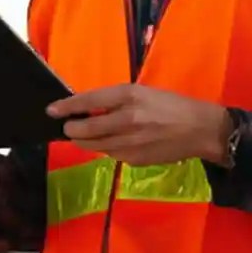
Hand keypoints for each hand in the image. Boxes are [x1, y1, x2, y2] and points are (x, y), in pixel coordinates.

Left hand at [46, 83, 232, 166]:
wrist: (200, 129)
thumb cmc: (170, 105)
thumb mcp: (142, 93)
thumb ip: (115, 100)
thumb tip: (87, 109)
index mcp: (128, 96)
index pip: (88, 101)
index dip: (66, 107)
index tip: (51, 110)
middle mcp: (126, 119)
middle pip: (85, 130)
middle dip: (72, 130)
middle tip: (69, 127)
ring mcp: (130, 143)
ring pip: (94, 146)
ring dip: (85, 141)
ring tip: (85, 135)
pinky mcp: (134, 160)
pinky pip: (111, 155)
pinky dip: (106, 149)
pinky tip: (113, 143)